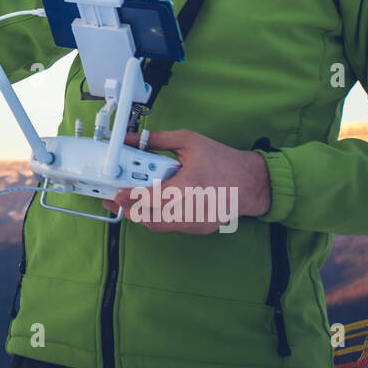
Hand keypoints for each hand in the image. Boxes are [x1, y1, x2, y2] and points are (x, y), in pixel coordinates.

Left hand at [104, 128, 270, 232]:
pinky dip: (160, 218)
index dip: (129, 198)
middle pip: (150, 217)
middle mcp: (192, 209)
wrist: (251, 182)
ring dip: (143, 215)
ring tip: (133, 202)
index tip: (116, 195)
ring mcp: (196, 222)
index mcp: (188, 186)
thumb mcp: (188, 141)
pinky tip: (157, 205)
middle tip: (117, 201)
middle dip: (129, 210)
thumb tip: (131, 139)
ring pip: (159, 225)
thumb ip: (156, 140)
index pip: (151, 198)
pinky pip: (172, 226)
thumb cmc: (222, 160)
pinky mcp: (200, 229)